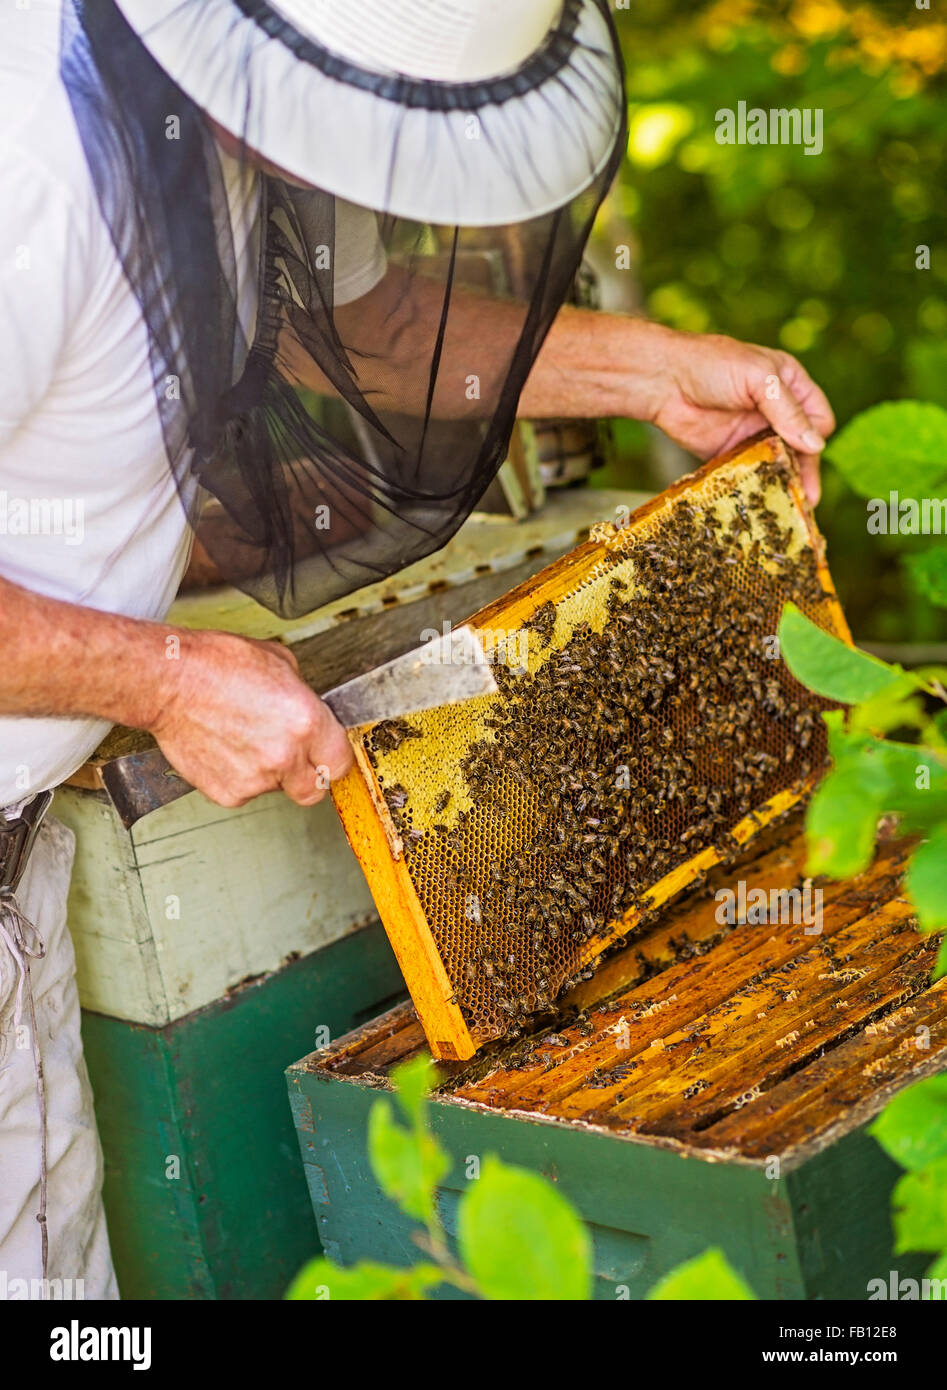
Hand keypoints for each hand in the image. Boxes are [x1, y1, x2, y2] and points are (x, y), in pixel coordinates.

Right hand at [149, 630, 352, 807]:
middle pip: (315, 789)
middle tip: (291, 755)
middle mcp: (285, 756)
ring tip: (244, 737)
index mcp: (306, 722)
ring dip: (268, 771)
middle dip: (308, 775)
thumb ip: (304, 698)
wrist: (167, 682)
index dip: (333, 756)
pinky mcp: (227, 792)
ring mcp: (255, 779)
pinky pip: (245, 792)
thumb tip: (311, 712)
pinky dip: (238, 775)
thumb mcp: (279, 664)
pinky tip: (225, 747)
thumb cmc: (216, 665)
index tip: (325, 753)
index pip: (341, 761)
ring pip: (276, 788)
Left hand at [645, 327, 834, 504]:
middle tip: (807, 500)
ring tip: (788, 508)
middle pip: (800, 447)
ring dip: (783, 484)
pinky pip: (749, 473)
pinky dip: (756, 487)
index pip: (817, 417)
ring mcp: (751, 433)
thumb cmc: (711, 365)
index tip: (808, 455)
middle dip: (804, 472)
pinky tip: (761, 503)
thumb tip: (816, 445)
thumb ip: (788, 410)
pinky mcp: (729, 452)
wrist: (662, 380)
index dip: (815, 437)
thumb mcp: (759, 378)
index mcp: (789, 385)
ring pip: (777, 464)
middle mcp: (774, 411)